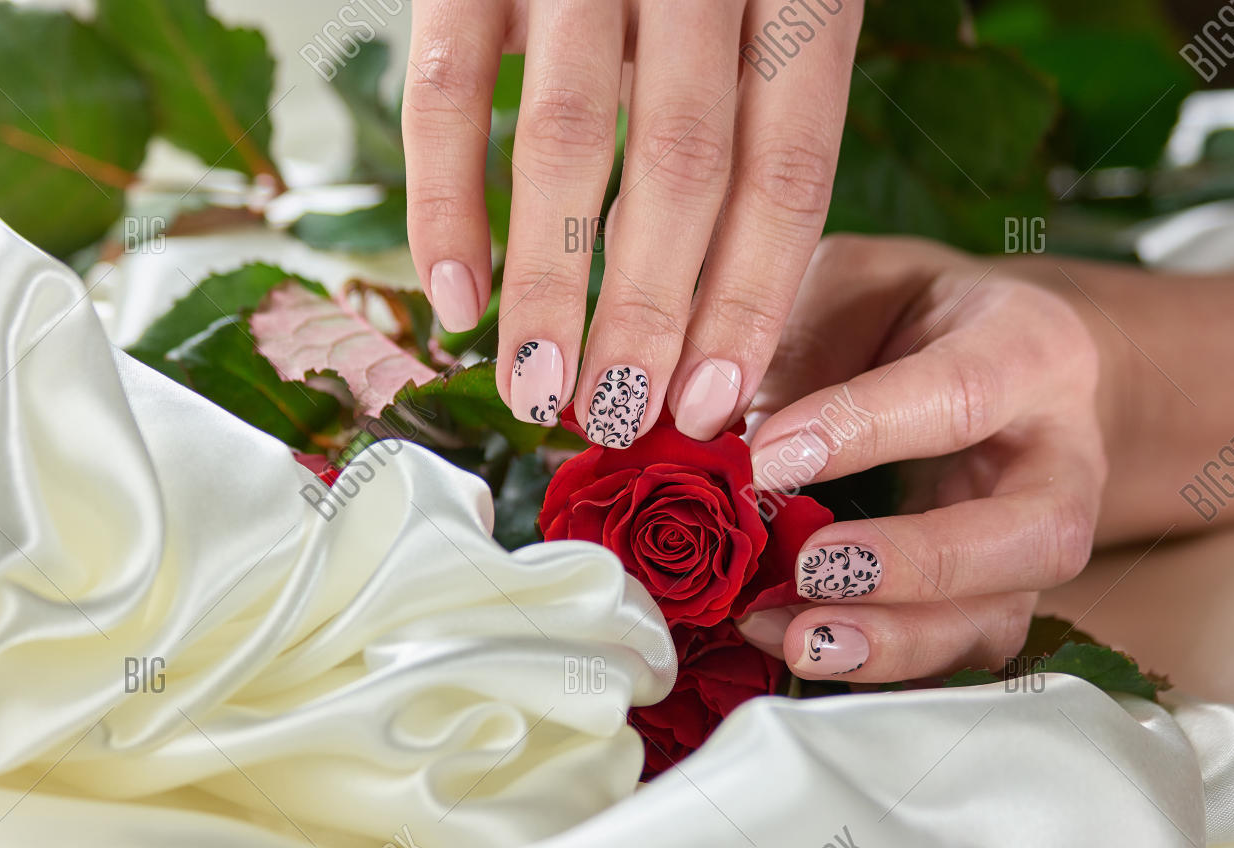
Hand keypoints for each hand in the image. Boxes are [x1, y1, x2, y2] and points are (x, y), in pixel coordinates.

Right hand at [401, 0, 861, 443]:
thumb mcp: (761, 5)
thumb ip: (753, 114)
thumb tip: (717, 308)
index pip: (787, 170)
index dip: (751, 300)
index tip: (713, 406)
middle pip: (683, 171)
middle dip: (649, 316)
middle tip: (618, 420)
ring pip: (568, 142)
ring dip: (550, 287)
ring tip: (538, 392)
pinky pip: (449, 90)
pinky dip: (446, 203)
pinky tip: (454, 299)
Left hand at [738, 235, 1107, 681]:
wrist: (990, 358)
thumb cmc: (909, 314)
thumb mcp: (851, 285)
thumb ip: (795, 343)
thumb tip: (709, 433)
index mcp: (1030, 349)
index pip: (961, 395)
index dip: (864, 430)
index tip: (764, 459)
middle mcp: (1061, 458)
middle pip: (1032, 534)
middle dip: (918, 565)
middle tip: (809, 570)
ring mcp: (1036, 543)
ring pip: (999, 615)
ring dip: (892, 639)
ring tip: (788, 634)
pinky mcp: (999, 600)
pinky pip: (957, 653)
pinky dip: (880, 663)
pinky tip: (798, 647)